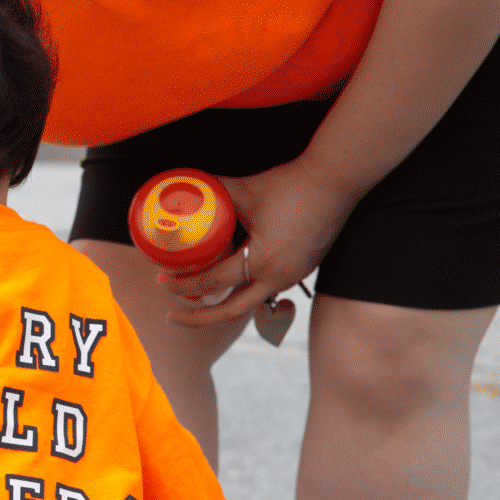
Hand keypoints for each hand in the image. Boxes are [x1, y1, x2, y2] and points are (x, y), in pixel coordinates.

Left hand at [158, 158, 358, 326]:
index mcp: (262, 261)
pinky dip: (241, 291)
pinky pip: (265, 289)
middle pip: (230, 312)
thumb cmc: (292, 184)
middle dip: (197, 319)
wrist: (338, 180)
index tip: (161, 278)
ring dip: (221, 306)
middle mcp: (279, 277)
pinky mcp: (301, 270)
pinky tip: (226, 282)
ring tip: (195, 301)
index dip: (182, 283)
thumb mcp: (243, 189)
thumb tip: (179, 192)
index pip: (212, 281)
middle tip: (170, 316)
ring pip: (249, 303)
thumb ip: (211, 193)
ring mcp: (293, 277)